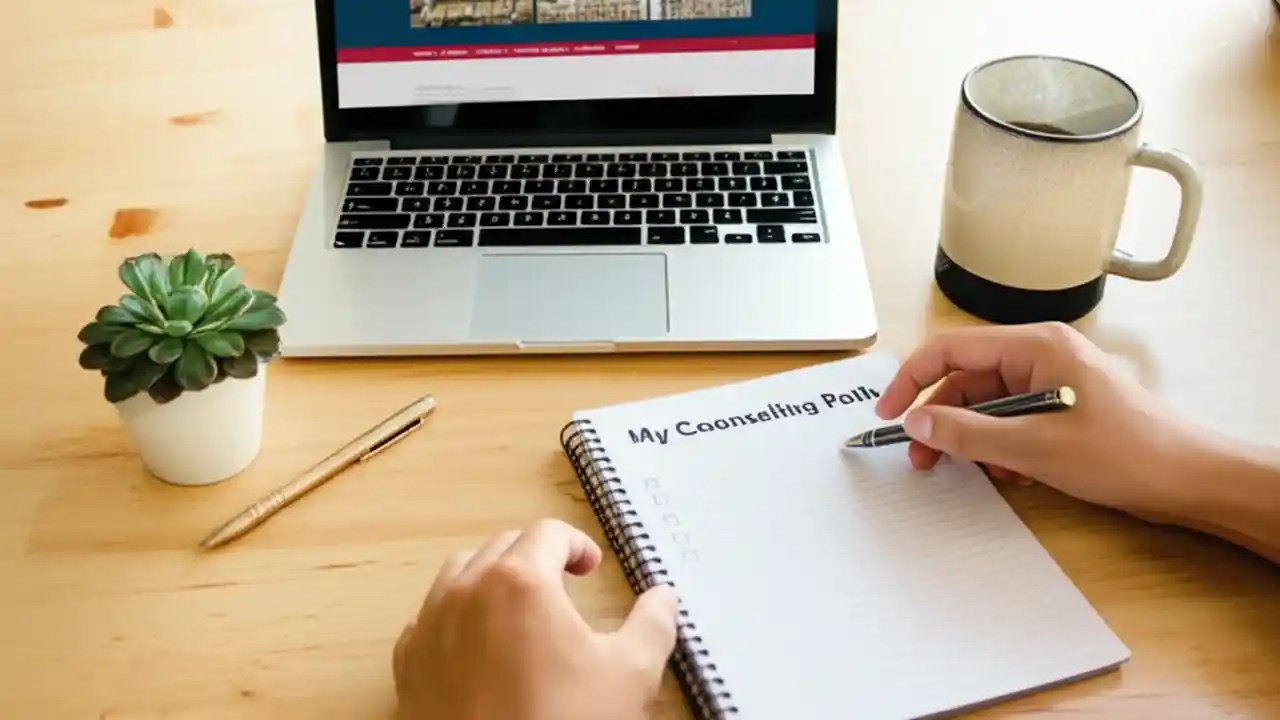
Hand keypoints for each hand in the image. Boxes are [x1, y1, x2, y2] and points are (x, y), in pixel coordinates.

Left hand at [393, 519, 678, 719]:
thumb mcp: (629, 675)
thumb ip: (653, 625)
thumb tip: (664, 599)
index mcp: (520, 581)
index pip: (548, 533)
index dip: (576, 544)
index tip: (590, 567)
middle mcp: (467, 592)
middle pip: (503, 546)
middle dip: (536, 559)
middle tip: (564, 585)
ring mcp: (430, 628)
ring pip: (459, 575)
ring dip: (492, 580)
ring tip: (520, 611)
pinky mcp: (409, 666)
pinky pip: (428, 620)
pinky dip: (456, 618)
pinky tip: (479, 646)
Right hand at [875, 322, 1195, 518]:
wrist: (1188, 479)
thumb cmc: (1127, 452)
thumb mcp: (1033, 446)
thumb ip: (968, 432)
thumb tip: (917, 421)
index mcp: (1036, 345)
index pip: (952, 349)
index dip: (912, 380)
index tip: (889, 413)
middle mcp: (1041, 355)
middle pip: (966, 380)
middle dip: (942, 420)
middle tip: (923, 457)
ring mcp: (1053, 381)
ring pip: (987, 405)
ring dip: (974, 440)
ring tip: (979, 470)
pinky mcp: (1061, 408)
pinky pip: (1011, 420)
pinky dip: (1001, 447)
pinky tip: (1014, 472)